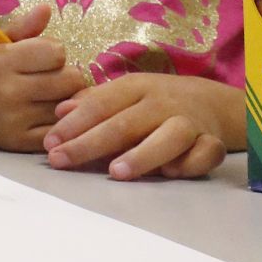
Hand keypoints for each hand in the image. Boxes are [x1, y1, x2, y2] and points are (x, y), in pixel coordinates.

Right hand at [0, 5, 87, 150]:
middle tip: (50, 80)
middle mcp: (7, 90)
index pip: (57, 52)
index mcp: (1, 61)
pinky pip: (59, 130)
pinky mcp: (18, 142)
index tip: (42, 60)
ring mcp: (13, 119)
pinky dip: (57, 123)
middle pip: (70, 79)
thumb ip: (24, 28)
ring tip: (47, 98)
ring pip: (68, 105)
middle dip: (66, 77)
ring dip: (64, 101)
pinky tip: (45, 116)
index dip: (54, 54)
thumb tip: (46, 8)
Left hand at [43, 73, 243, 179]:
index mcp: (136, 88)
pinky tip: (170, 173)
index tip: (49, 143)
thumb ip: (92, 103)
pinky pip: (205, 153)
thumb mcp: (124, 94)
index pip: (100, 104)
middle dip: (90, 143)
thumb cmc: (155, 102)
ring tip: (115, 171)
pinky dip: (190, 163)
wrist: (211, 102)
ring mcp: (189, 123)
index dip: (73, 124)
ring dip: (143, 154)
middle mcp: (162, 103)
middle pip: (125, 123)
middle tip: (61, 159)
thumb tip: (59, 111)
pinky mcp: (212, 142)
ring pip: (169, 137)